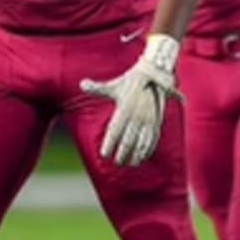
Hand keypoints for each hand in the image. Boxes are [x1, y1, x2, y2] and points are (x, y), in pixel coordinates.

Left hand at [80, 34, 179, 166]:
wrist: (153, 75)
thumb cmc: (128, 82)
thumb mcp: (113, 86)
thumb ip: (97, 88)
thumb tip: (82, 84)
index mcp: (125, 108)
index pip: (115, 131)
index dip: (110, 144)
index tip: (104, 155)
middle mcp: (137, 115)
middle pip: (128, 140)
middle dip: (123, 154)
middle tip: (117, 163)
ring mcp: (149, 119)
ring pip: (142, 142)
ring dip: (136, 155)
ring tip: (129, 164)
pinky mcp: (157, 121)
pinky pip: (153, 139)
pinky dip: (148, 150)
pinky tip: (142, 158)